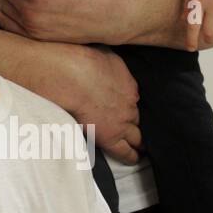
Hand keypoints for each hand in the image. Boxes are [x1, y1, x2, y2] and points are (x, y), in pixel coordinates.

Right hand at [65, 44, 142, 163]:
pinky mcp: (111, 136)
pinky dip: (132, 156)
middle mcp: (130, 103)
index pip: (133, 98)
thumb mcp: (101, 53)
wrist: (69, 75)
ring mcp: (122, 121)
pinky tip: (136, 159)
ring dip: (140, 141)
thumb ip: (108, 64)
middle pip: (138, 116)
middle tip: (139, 128)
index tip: (126, 105)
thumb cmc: (78, 58)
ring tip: (142, 147)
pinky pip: (127, 152)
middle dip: (138, 122)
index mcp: (128, 84)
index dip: (130, 103)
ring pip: (137, 136)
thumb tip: (106, 65)